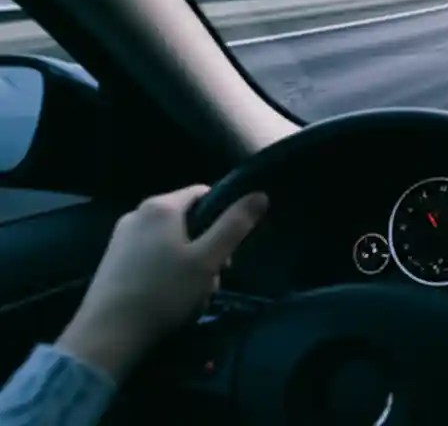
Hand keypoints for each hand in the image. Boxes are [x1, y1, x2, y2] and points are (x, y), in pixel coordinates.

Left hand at [56, 184, 267, 380]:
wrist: (108, 334)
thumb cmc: (164, 291)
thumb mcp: (208, 259)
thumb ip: (235, 225)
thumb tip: (260, 194)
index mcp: (161, 206)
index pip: (203, 193)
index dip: (224, 215)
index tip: (230, 247)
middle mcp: (137, 213)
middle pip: (187, 221)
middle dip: (206, 247)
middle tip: (214, 278)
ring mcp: (121, 238)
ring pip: (171, 242)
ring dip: (189, 264)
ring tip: (192, 295)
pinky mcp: (112, 261)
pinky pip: (151, 256)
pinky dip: (166, 272)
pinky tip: (169, 299)